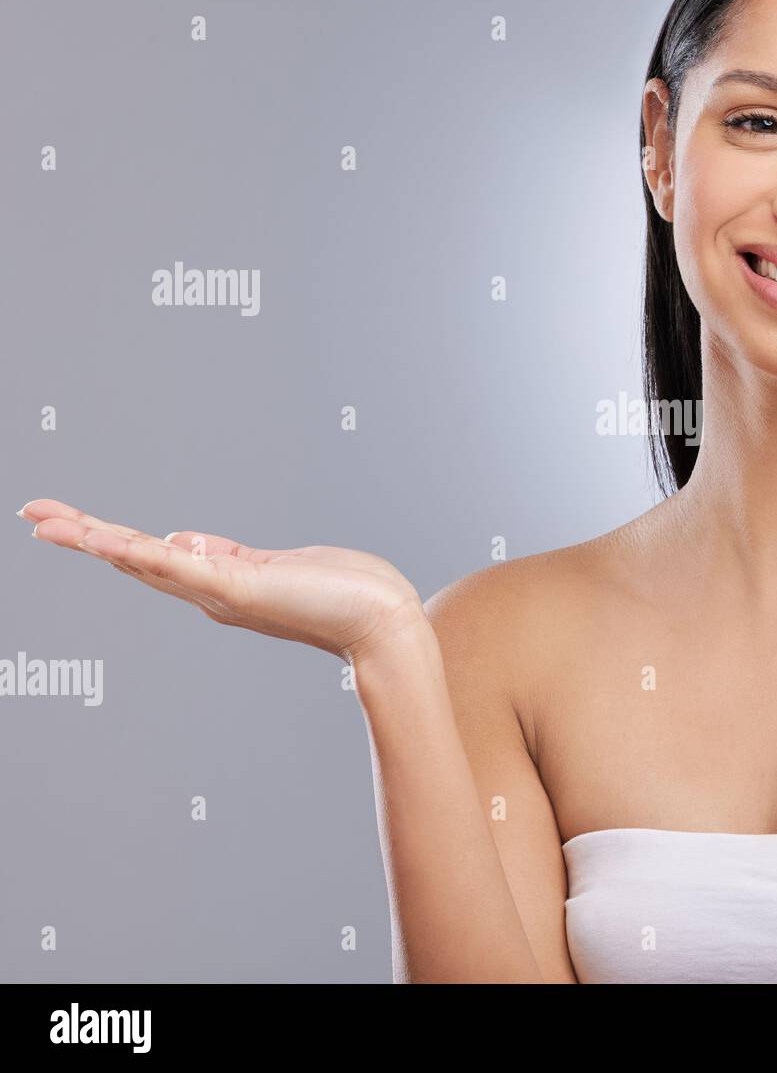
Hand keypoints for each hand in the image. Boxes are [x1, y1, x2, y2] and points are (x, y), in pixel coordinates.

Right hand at [17, 498, 431, 662]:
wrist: (382, 621)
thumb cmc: (343, 593)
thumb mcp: (273, 566)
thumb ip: (227, 557)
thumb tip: (183, 540)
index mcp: (219, 582)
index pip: (152, 556)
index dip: (108, 540)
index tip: (70, 522)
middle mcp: (212, 592)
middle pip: (135, 558)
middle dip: (83, 536)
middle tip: (34, 515)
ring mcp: (222, 592)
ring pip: (145, 561)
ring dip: (95, 540)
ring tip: (47, 522)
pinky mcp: (240, 588)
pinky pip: (181, 566)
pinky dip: (142, 552)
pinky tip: (107, 540)